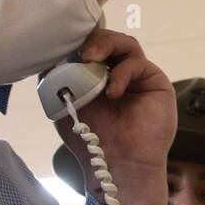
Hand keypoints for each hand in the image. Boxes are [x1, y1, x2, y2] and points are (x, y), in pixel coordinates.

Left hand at [54, 27, 175, 204]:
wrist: (118, 163)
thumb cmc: (92, 139)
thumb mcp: (65, 105)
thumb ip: (58, 80)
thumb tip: (50, 56)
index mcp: (97, 76)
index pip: (90, 47)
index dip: (79, 42)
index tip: (65, 46)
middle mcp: (118, 73)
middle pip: (107, 40)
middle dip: (92, 41)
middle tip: (81, 53)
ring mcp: (137, 76)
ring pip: (125, 44)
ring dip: (106, 45)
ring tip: (91, 58)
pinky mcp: (155, 81)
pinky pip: (137, 63)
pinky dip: (121, 73)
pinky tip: (112, 92)